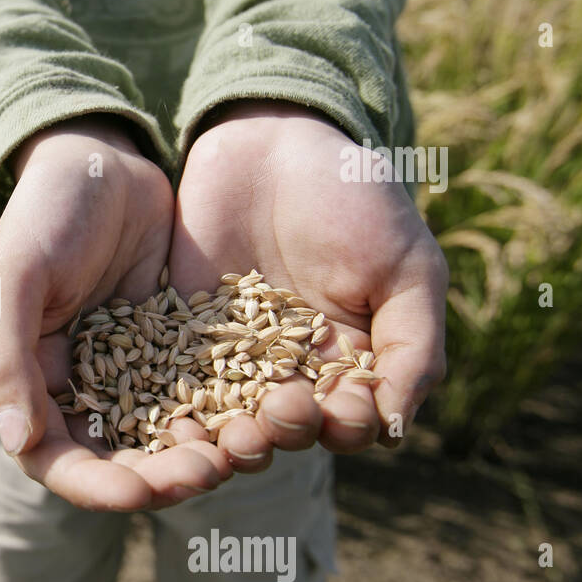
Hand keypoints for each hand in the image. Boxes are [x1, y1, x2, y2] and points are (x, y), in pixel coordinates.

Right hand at [0, 115, 231, 510]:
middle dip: (160, 477)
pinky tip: (260, 410)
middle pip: (120, 460)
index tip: (139, 494)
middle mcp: (81, 388)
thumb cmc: (45, 212)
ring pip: (167, 435)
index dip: (96, 486)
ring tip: (238, 448)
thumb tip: (16, 439)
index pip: (58, 460)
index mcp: (32, 381)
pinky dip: (227, 409)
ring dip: (199, 452)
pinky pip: (204, 393)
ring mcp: (132, 371)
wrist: (104, 158)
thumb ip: (6, 356)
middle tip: (207, 471)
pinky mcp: (177, 348)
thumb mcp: (15, 276)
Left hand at [167, 101, 447, 471]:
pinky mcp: (179, 335)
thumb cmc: (355, 200)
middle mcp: (289, 373)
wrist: (274, 145)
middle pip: (285, 426)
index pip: (348, 419)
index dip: (346, 425)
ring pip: (228, 416)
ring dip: (228, 435)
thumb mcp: (406, 267)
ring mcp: (230, 358)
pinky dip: (172, 404)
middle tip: (275, 418)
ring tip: (224, 435)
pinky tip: (168, 419)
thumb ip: (413, 346)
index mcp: (349, 365)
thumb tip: (397, 427)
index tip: (341, 413)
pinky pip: (172, 380)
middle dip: (283, 432)